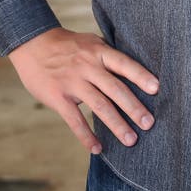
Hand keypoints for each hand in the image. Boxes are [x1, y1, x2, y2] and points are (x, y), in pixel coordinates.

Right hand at [7, 27, 158, 153]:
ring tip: (131, 140)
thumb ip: (110, 56)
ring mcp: (73, 82)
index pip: (124, 64)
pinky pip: (74, 120)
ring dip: (116, 125)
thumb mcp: (91, 42)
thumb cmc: (69, 45)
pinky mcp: (58, 97)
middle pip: (115, 89)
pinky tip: (97, 148)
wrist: (33, 44)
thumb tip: (135, 70)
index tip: (156, 89)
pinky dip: (86, 136)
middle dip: (133, 108)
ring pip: (99, 106)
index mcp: (99, 52)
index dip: (141, 75)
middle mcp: (88, 66)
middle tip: (149, 124)